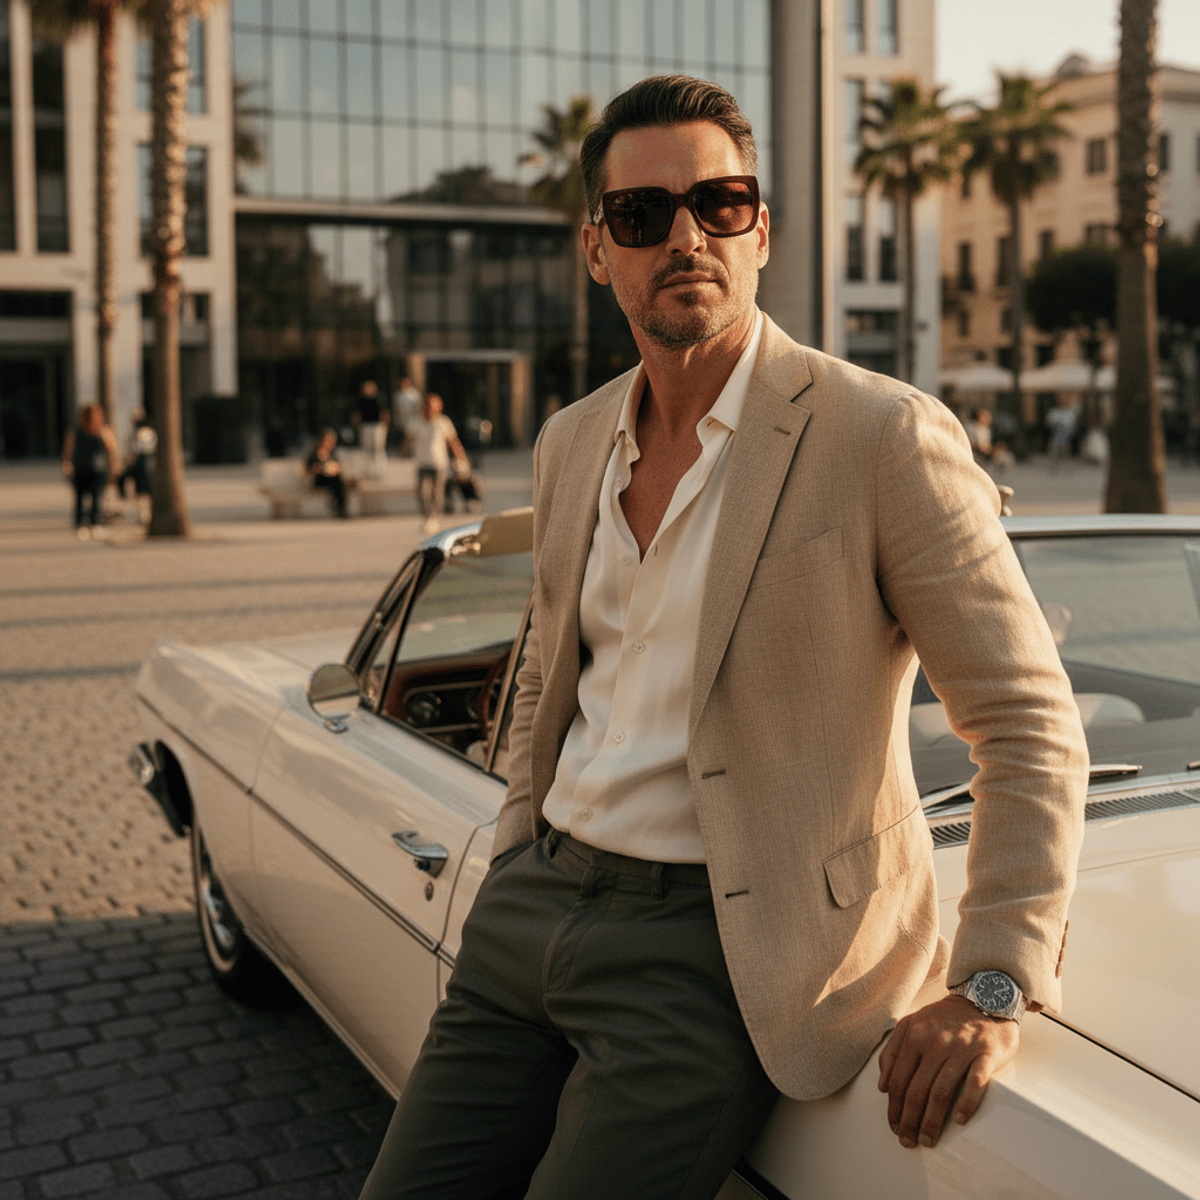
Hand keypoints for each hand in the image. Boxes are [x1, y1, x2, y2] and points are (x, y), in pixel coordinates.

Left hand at [877, 995, 1020, 1148]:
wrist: (984, 997)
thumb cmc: (946, 1017)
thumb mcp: (912, 1024)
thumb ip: (893, 1050)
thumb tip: (883, 1084)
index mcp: (914, 1036)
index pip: (898, 1079)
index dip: (894, 1107)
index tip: (894, 1126)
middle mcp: (935, 1042)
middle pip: (917, 1089)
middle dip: (909, 1119)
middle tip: (907, 1141)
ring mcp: (961, 1049)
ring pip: (941, 1091)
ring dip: (932, 1121)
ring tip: (927, 1139)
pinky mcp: (986, 1054)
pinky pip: (975, 1083)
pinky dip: (966, 1103)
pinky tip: (958, 1121)